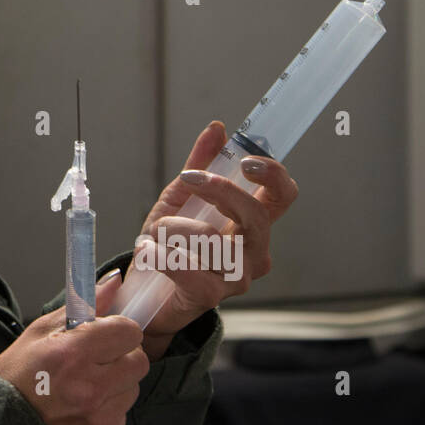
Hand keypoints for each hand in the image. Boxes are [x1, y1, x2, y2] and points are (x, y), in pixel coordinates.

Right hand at [0, 271, 147, 424]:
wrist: (0, 422)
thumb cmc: (16, 376)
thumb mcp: (41, 331)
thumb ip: (83, 305)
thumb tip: (113, 281)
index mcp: (73, 353)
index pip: (129, 332)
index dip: (117, 330)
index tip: (103, 335)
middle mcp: (89, 388)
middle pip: (139, 362)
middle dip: (122, 356)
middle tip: (96, 360)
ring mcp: (98, 419)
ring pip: (132, 390)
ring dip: (116, 385)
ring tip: (84, 386)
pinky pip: (122, 417)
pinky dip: (108, 411)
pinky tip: (83, 408)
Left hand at [128, 120, 297, 357]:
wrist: (141, 290)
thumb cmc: (167, 244)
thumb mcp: (180, 198)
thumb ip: (200, 164)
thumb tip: (218, 128)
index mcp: (252, 224)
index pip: (283, 195)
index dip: (272, 173)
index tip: (244, 160)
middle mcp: (255, 252)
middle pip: (257, 213)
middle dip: (219, 189)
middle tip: (188, 181)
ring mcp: (237, 277)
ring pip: (211, 236)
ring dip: (172, 226)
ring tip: (154, 233)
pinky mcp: (210, 296)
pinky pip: (185, 264)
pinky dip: (158, 251)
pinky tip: (148, 251)